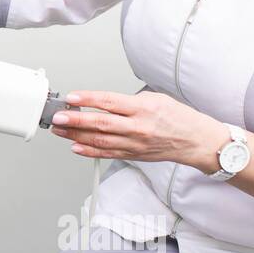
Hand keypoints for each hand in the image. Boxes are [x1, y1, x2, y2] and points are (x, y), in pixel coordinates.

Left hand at [47, 89, 226, 172]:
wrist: (196, 141)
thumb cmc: (178, 118)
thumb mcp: (154, 98)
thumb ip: (127, 101)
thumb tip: (103, 102)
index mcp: (142, 108)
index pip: (109, 101)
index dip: (87, 99)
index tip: (71, 97)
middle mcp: (137, 127)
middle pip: (100, 123)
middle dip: (75, 119)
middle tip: (57, 116)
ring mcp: (134, 143)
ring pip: (100, 140)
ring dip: (76, 134)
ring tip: (59, 129)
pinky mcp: (133, 155)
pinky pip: (107, 154)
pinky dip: (89, 151)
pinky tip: (75, 146)